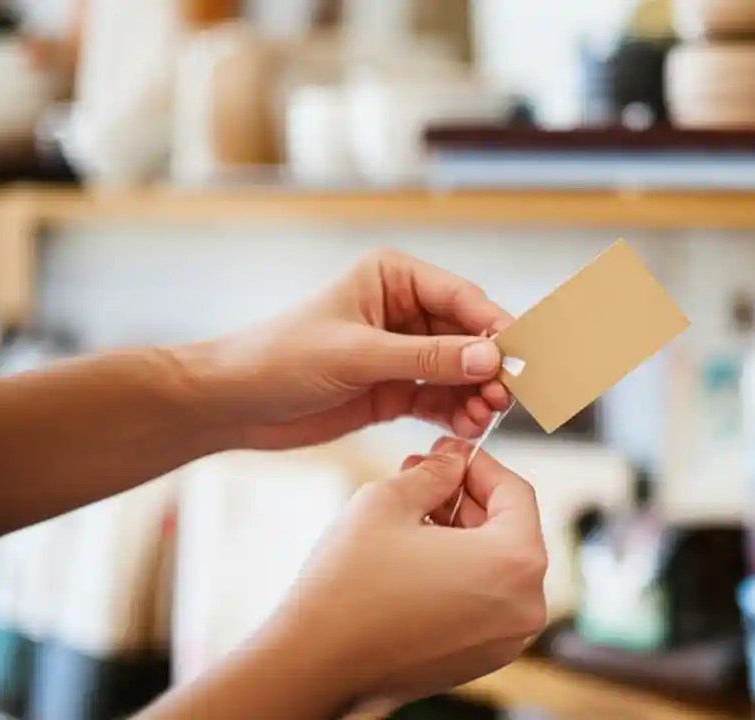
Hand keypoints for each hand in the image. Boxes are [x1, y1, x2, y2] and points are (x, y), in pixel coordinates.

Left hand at [177, 249, 514, 449]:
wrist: (234, 404)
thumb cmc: (281, 359)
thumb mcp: (358, 355)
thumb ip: (427, 358)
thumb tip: (488, 357)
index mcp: (394, 277)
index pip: (461, 297)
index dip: (495, 326)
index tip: (521, 355)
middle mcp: (404, 310)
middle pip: (468, 335)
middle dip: (490, 365)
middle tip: (507, 394)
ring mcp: (402, 352)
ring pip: (459, 370)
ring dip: (477, 392)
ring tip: (488, 415)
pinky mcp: (396, 390)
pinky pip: (440, 399)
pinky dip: (457, 413)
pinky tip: (469, 427)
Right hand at [267, 438, 546, 705]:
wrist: (316, 664)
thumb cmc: (351, 582)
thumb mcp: (389, 499)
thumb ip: (435, 471)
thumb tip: (453, 461)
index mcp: (516, 562)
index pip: (515, 492)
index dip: (478, 465)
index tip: (448, 454)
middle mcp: (525, 605)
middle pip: (509, 529)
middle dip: (467, 499)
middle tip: (423, 477)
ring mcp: (507, 638)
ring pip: (496, 565)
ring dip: (462, 535)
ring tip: (413, 516)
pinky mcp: (483, 659)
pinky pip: (485, 600)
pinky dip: (461, 573)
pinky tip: (417, 558)